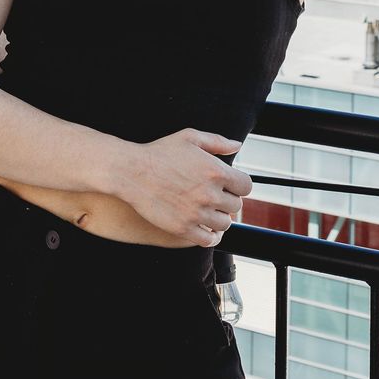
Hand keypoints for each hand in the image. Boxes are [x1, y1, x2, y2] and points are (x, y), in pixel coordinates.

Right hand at [123, 128, 251, 247]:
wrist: (132, 172)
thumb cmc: (159, 153)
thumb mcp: (189, 138)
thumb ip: (217, 141)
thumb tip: (237, 146)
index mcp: (216, 171)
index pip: (246, 187)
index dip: (238, 185)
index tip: (229, 185)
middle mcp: (210, 194)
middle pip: (235, 206)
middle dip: (227, 200)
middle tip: (214, 196)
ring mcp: (197, 213)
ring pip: (225, 223)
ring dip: (219, 217)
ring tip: (208, 210)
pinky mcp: (184, 228)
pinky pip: (209, 240)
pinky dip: (211, 235)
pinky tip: (206, 228)